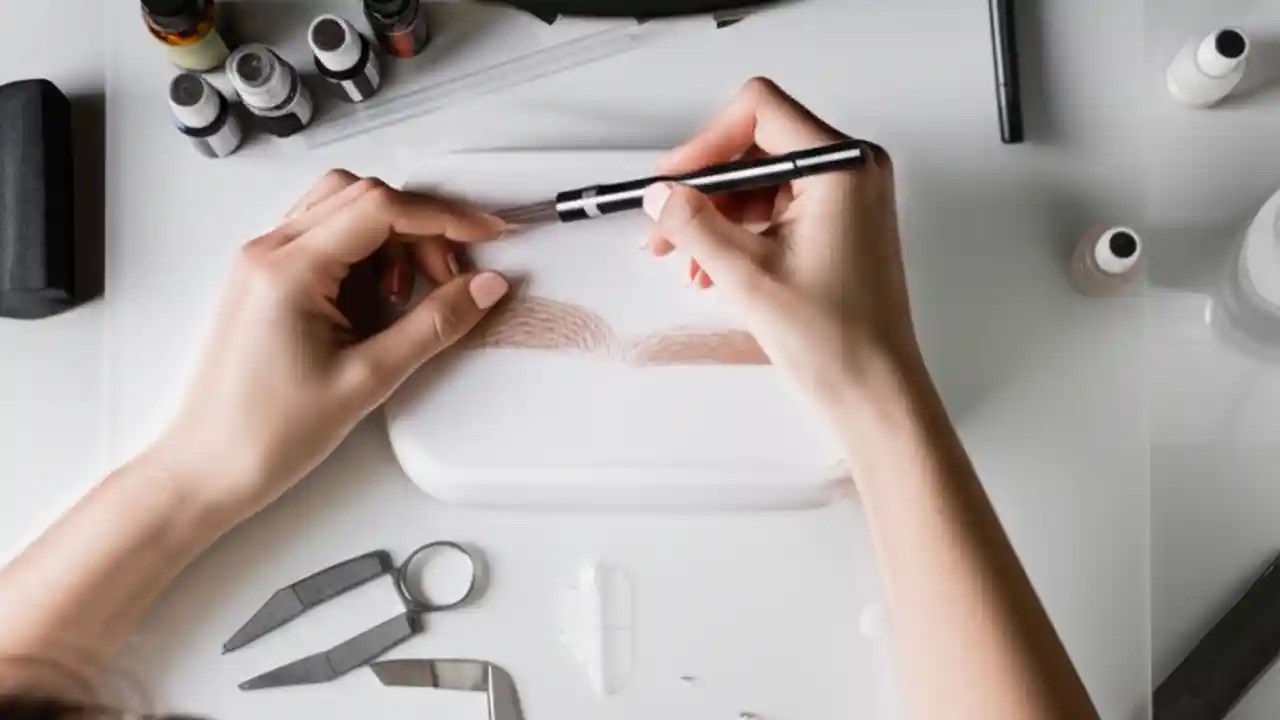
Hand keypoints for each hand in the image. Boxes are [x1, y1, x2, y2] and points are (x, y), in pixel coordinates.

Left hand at [152, 171, 509, 513]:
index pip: (380, 207)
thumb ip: (434, 325)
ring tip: (408, 296)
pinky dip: (364, 256)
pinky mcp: (265, 279)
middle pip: (364, 197)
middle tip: (449, 280)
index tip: (486, 233)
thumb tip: (484, 287)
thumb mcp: (368, 380)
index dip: (443, 216)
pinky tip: (376, 303)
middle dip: (420, 229)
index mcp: (288, 269)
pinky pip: (325, 240)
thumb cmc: (266, 434)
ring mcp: (262, 262)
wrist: (205, 469)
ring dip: (391, 240)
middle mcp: (269, 251)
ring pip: (344, 210)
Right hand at [642, 78, 925, 434]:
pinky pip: (775, 209)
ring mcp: (845, 198)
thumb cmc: (837, 341)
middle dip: (704, 189)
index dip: (705, 143)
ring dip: (715, 217)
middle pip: (755, 148)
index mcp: (842, 168)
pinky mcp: (836, 224)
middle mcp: (850, 172)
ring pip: (759, 182)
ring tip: (685, 260)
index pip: (759, 111)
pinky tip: (711, 268)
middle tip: (664, 225)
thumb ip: (695, 225)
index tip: (672, 181)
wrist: (873, 391)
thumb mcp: (746, 276)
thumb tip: (660, 195)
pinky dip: (738, 233)